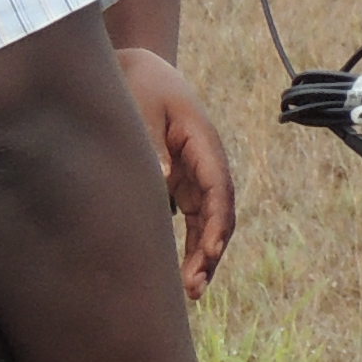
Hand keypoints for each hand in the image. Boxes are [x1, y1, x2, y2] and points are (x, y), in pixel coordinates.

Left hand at [115, 46, 239, 298]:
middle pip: (219, 214)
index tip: (210, 251)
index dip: (216, 223)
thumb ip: (152, 143)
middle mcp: (206, 165)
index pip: (218, 189)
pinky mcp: (182, 186)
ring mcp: (196, 177)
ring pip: (209, 223)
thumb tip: (164, 181)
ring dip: (204, 256)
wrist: (143, 70)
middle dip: (211, 251)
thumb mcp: (144, 108)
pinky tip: (183, 276)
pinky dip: (192, 247)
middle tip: (195, 286)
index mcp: (203, 143)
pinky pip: (194, 222)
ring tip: (191, 292)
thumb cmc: (142, 86)